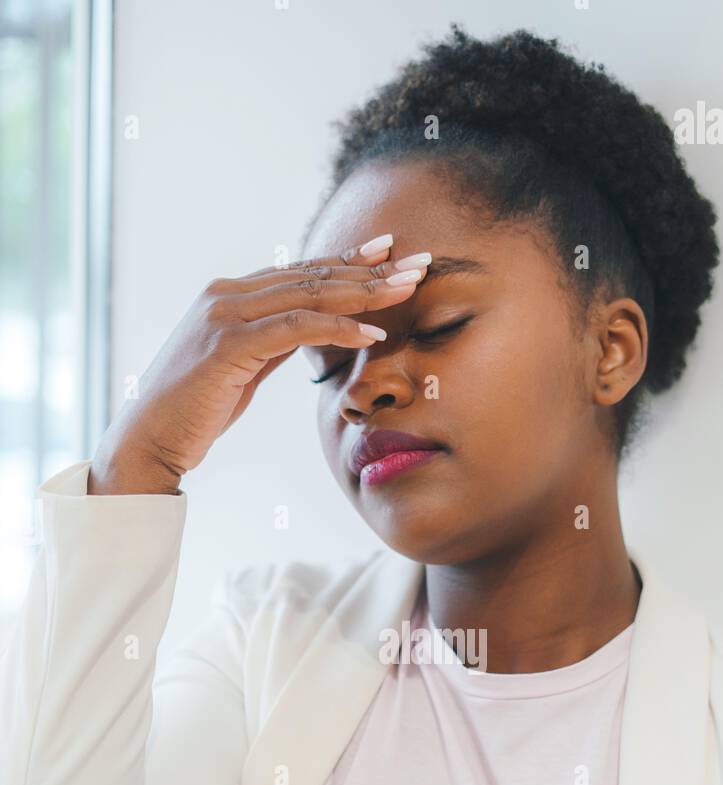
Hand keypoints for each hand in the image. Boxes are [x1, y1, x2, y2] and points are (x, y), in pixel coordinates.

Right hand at [89, 233, 429, 485]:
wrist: (149, 438)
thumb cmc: (196, 410)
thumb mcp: (243, 369)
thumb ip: (273, 343)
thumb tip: (311, 331)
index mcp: (231, 295)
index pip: (302, 271)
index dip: (349, 261)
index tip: (392, 253)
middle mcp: (227, 294)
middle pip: (313, 275)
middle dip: (370, 270)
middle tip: (419, 263)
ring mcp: (226, 315)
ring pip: (308, 294)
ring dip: (364, 292)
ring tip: (407, 290)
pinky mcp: (228, 344)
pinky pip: (295, 329)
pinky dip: (337, 328)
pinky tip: (371, 334)